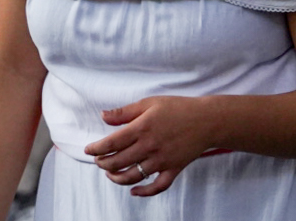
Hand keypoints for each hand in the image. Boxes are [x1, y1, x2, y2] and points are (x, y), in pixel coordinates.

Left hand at [83, 96, 215, 196]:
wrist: (206, 120)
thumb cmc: (177, 108)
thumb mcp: (149, 103)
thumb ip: (125, 112)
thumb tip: (103, 116)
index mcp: (142, 128)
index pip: (112, 143)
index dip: (97, 148)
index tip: (89, 150)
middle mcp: (149, 147)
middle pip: (118, 162)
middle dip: (103, 164)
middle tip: (98, 161)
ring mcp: (161, 160)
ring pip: (133, 176)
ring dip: (117, 178)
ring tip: (110, 174)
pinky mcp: (173, 169)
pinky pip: (157, 187)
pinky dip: (144, 192)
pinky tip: (134, 191)